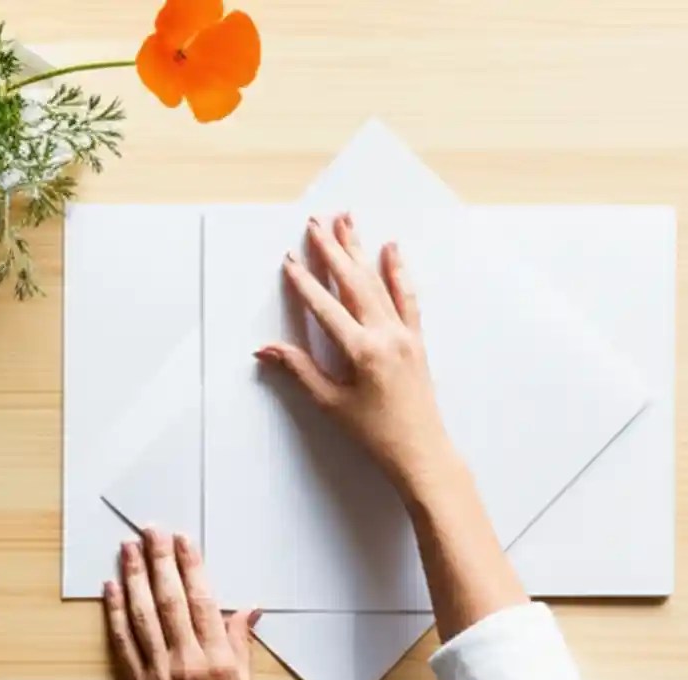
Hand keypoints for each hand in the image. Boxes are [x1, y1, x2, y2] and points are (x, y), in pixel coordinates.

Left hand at [104, 529, 258, 679]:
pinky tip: (111, 588)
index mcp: (217, 658)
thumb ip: (241, 644)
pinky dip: (115, 612)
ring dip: (134, 577)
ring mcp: (158, 671)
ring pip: (143, 614)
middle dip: (160, 560)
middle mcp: (186, 660)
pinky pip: (123, 641)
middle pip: (170, 600)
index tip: (183, 540)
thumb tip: (249, 610)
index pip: (202, 600)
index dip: (191, 565)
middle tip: (151, 531)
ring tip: (127, 549)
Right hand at [255, 214, 460, 504]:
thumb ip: (300, 370)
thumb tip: (266, 349)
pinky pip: (407, 297)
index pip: (326, 307)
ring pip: (379, 282)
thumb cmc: (375, 434)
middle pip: (353, 283)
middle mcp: (386, 335)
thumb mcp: (330, 404)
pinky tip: (391, 248)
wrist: (421, 451)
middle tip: (316, 223)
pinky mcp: (417, 339)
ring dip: (360, 250)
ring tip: (347, 221)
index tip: (290, 259)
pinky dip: (398, 271)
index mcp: (362, 352)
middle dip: (332, 250)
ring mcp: (405, 334)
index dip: (305, 282)